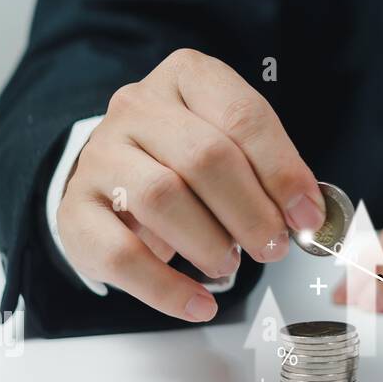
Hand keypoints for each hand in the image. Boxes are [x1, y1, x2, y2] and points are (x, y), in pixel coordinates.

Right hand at [57, 48, 324, 321]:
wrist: (112, 175)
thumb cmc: (186, 159)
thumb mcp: (232, 145)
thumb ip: (271, 171)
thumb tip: (308, 214)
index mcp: (186, 78)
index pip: (243, 117)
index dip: (283, 171)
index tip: (307, 215)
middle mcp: (137, 108)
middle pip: (205, 157)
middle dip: (251, 211)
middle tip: (273, 247)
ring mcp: (100, 156)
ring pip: (161, 198)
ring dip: (209, 242)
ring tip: (232, 264)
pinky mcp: (74, 210)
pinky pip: (120, 254)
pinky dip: (165, 288)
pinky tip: (197, 303)